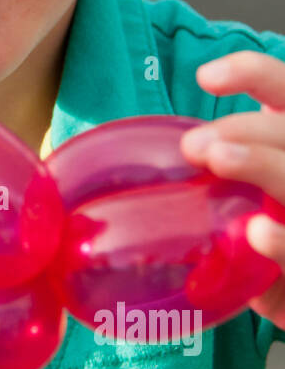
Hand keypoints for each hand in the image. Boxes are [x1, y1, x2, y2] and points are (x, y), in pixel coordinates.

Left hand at [180, 50, 284, 327]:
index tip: (205, 78)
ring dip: (261, 162)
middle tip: (195, 144)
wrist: (283, 294)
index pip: (283, 91)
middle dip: (244, 129)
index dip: (252, 74)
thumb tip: (101, 176)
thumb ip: (196, 180)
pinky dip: (281, 240)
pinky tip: (257, 233)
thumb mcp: (226, 200)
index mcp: (283, 145)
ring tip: (220, 160)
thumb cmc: (247, 241)